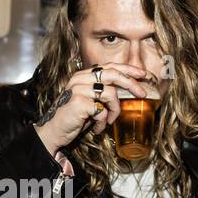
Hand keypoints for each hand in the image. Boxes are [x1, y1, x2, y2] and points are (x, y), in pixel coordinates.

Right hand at [33, 62, 151, 155]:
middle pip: (113, 74)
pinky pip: (103, 111)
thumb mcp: (90, 100)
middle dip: (131, 83)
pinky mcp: (79, 102)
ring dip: (114, 111)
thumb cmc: (74, 118)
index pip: (109, 66)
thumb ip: (103, 91)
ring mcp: (79, 89)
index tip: (142, 74)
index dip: (127, 69)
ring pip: (111, 94)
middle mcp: (80, 79)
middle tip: (143, 93)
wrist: (54, 131)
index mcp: (83, 75)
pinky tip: (96, 128)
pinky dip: (103, 122)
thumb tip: (128, 89)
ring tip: (107, 122)